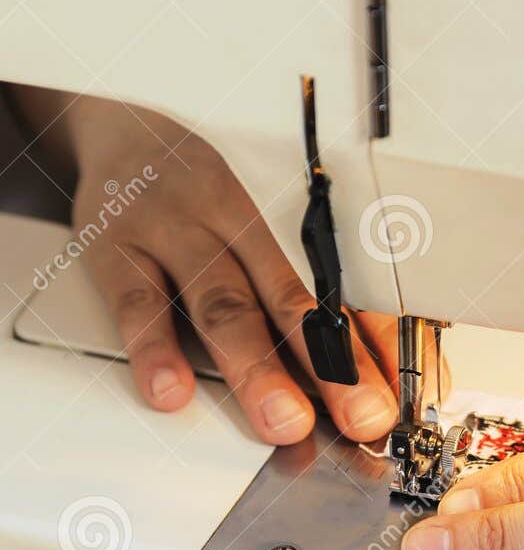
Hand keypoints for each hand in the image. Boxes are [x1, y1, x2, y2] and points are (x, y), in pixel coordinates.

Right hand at [66, 95, 398, 443]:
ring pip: (218, 303)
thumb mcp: (233, 219)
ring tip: (280, 418)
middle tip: (357, 418)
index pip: (317, 296)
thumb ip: (268, 288)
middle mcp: (221, 227)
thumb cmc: (184, 188)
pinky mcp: (113, 250)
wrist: (114, 130)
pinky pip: (136, 301)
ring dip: (253, 367)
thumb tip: (334, 358)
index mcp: (259, 224)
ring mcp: (169, 236)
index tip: (383, 398)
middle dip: (323, 369)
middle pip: (278, 302)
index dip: (355, 351)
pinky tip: (170, 390)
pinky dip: (155, 350)